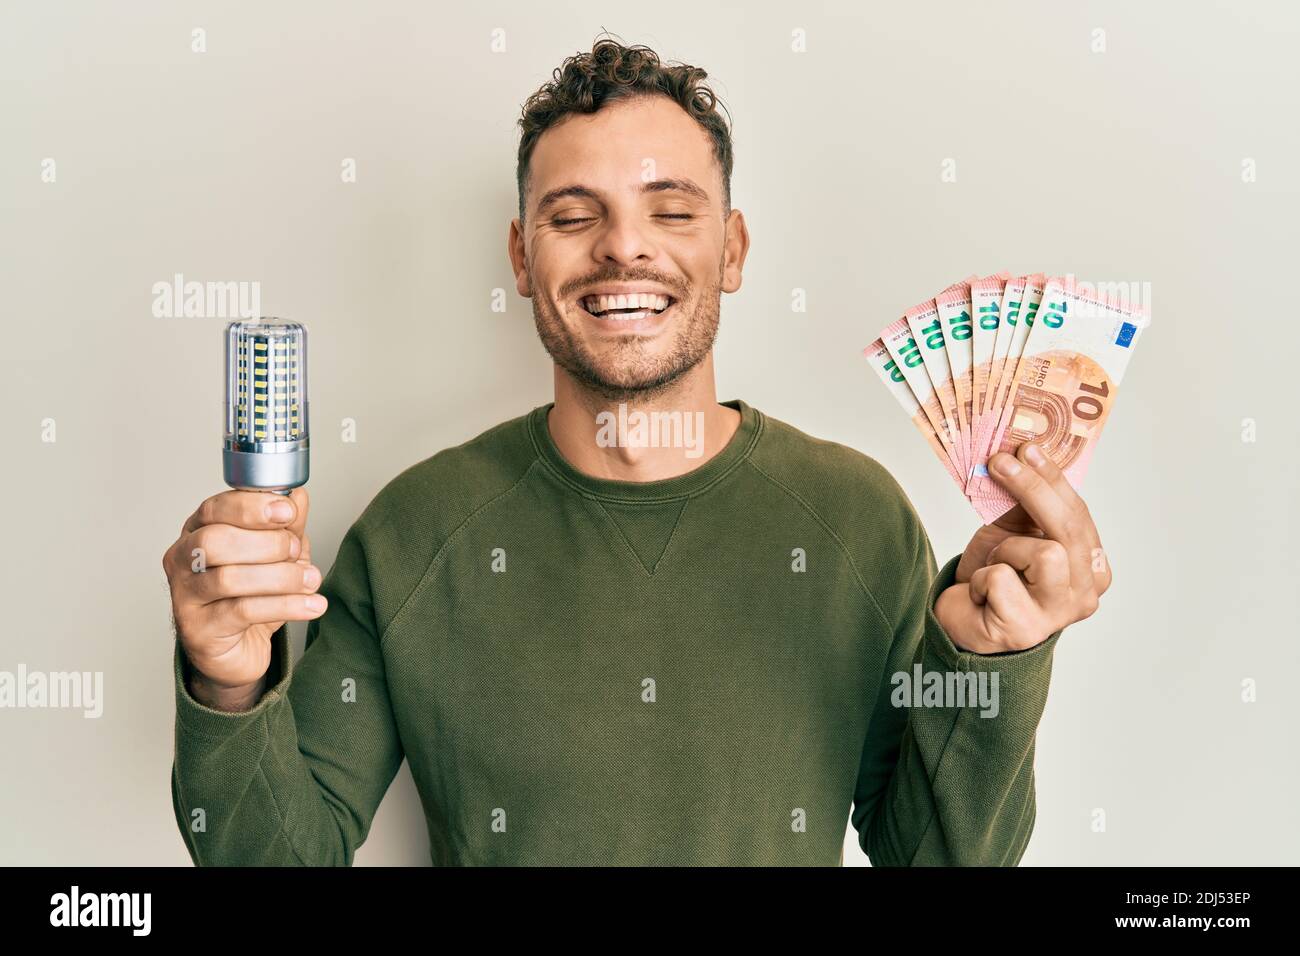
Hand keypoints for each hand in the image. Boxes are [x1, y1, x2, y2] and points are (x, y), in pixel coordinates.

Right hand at [162, 487, 324, 697]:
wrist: (238, 649)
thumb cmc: (250, 593)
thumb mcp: (275, 554)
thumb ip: (284, 525)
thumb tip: (296, 496)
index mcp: (198, 530)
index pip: (215, 509)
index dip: (252, 507)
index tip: (287, 511)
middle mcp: (183, 560)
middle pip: (215, 542)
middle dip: (266, 543)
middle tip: (296, 550)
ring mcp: (185, 596)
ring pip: (230, 578)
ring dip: (281, 576)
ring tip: (311, 580)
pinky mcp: (199, 629)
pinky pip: (243, 612)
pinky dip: (285, 605)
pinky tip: (312, 605)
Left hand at [934, 442, 1110, 653]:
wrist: (963, 620)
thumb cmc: (996, 575)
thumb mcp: (1013, 531)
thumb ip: (1026, 502)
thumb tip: (1021, 453)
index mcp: (1092, 566)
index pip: (1079, 514)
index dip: (1053, 479)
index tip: (1028, 448)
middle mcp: (1086, 593)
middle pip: (1068, 529)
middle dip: (1033, 489)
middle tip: (1000, 461)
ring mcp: (1059, 615)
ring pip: (1045, 554)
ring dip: (1006, 550)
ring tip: (995, 563)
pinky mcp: (1026, 630)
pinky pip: (1002, 579)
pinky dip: (983, 578)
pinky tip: (982, 592)